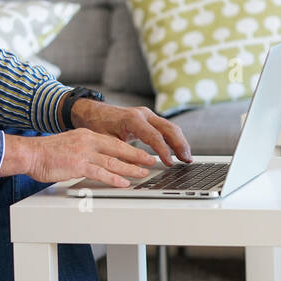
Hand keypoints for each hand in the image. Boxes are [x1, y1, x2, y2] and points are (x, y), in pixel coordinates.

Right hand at [6, 127, 164, 187]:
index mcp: (86, 135)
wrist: (29, 153)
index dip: (130, 149)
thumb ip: (83, 151)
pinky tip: (124, 183)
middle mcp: (87, 141)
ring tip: (144, 173)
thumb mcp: (68, 145)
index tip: (141, 154)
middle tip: (152, 161)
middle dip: (137, 156)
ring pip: (113, 161)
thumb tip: (94, 161)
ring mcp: (83, 153)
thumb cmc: (44, 153)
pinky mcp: (78, 165)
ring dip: (131, 168)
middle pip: (118, 149)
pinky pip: (100, 173)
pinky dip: (114, 178)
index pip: (113, 142)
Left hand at [70, 99, 191, 167]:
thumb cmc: (98, 126)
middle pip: (169, 128)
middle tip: (187, 160)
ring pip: (170, 127)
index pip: (154, 136)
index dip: (163, 150)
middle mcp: (143, 114)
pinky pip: (166, 128)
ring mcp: (148, 115)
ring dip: (180, 142)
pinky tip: (179, 151)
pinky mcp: (149, 119)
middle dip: (180, 144)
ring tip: (187, 158)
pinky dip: (174, 139)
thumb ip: (122, 154)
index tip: (169, 163)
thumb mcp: (107, 142)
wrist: (93, 113)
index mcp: (132, 119)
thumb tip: (138, 168)